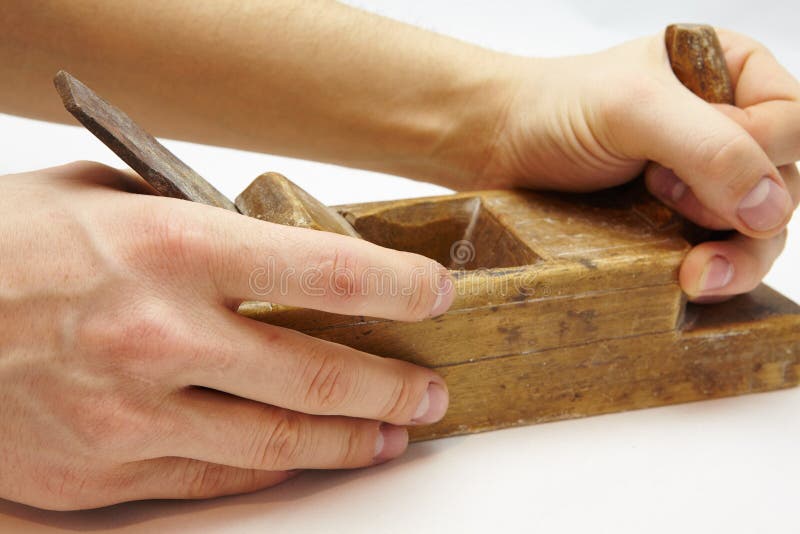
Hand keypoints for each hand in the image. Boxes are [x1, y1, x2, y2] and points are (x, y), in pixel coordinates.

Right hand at [0, 162, 452, 509]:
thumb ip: (193, 222)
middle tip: (429, 389)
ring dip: (351, 438)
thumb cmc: (4, 247)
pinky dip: (275, 467)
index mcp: (169, 247)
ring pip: (278, 442)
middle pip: (318, 373)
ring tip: (391, 431)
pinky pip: (215, 476)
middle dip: (392, 385)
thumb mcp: (101, 198)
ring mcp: (130, 414)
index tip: (434, 294)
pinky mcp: (103, 471)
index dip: (397, 286)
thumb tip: (268, 246)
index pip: (325, 271)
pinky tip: (309, 453)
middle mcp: (158, 335)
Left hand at [473, 29, 798, 300]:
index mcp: (730, 74)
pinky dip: (708, 271)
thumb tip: (773, 207)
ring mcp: (700, 180)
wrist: (496, 146)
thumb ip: (710, 147)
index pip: (792, 122)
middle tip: (689, 225)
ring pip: (757, 229)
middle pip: (782, 183)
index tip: (682, 169)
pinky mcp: (673, 222)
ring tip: (695, 277)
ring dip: (735, 258)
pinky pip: (715, 252)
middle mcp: (724, 127)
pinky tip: (686, 281)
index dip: (760, 154)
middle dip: (746, 216)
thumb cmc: (556, 111)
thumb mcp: (633, 110)